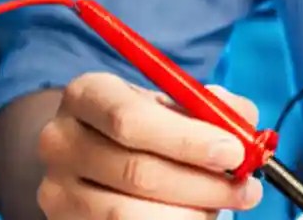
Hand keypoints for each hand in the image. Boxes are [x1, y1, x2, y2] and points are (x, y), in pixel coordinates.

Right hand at [36, 72, 263, 218]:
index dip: (188, 140)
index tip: (234, 153)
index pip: (130, 120)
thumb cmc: (147, 122)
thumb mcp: (175, 101)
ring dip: (191, 214)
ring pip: (129, 215)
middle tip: (246, 189)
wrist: (93, 151)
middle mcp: (60, 141)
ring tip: (223, 205)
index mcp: (86, 94)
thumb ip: (216, 107)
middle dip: (203, 184)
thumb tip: (243, 129)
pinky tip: (194, 216)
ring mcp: (56, 190)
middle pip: (137, 172)